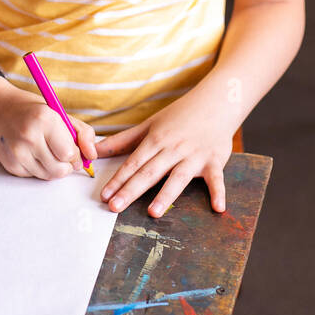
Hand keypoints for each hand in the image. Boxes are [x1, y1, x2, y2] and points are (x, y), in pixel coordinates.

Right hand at [0, 77, 97, 179]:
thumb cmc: (32, 110)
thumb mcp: (60, 112)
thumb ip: (83, 133)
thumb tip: (91, 156)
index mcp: (45, 120)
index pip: (69, 154)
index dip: (75, 154)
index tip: (71, 147)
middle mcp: (29, 137)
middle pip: (60, 170)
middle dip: (66, 164)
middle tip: (61, 152)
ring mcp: (17, 153)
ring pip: (48, 176)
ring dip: (53, 168)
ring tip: (46, 151)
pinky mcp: (10, 165)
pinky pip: (34, 176)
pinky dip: (38, 168)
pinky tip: (32, 153)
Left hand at [94, 91, 232, 215]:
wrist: (215, 102)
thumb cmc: (179, 116)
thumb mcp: (149, 125)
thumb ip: (122, 140)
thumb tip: (96, 149)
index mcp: (156, 140)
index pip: (133, 163)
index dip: (118, 179)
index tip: (104, 195)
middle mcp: (173, 149)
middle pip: (149, 173)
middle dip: (131, 190)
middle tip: (115, 207)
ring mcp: (194, 156)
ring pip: (178, 178)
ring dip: (166, 195)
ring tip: (153, 212)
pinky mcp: (214, 161)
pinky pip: (216, 179)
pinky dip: (218, 193)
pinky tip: (218, 208)